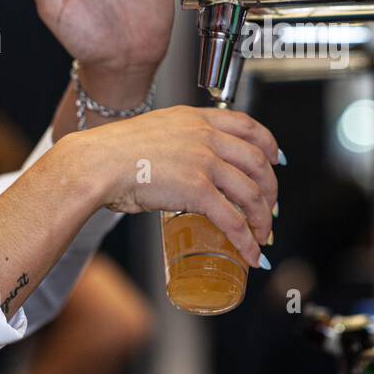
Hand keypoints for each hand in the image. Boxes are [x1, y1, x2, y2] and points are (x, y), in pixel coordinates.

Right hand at [68, 105, 279, 265]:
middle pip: (258, 162)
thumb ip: (177, 142)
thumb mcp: (156, 131)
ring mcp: (204, 161)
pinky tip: (251, 253)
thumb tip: (183, 166)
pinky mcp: (197, 189)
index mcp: (197, 119)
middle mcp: (206, 136)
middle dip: (271, 190)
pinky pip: (233, 219)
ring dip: (263, 220)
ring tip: (263, 237)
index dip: (269, 145)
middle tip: (271, 209)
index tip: (277, 160)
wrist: (96, 162)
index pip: (248, 125)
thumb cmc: (113, 152)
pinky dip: (247, 240)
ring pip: (251, 193)